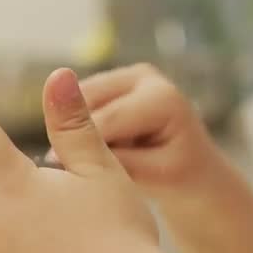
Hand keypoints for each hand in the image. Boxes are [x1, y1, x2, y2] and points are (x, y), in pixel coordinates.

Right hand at [47, 64, 219, 194]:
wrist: (196, 171)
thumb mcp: (152, 175)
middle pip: (89, 102)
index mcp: (162, 98)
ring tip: (71, 161)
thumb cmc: (180, 177)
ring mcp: (127, 75)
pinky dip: (75, 125)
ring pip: (79, 99)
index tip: (56, 171)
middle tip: (58, 169)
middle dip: (71, 133)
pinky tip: (80, 150)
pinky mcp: (113, 83)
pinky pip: (79, 102)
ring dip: (70, 128)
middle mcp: (144, 76)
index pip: (108, 120)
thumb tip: (61, 156)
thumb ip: (114, 161)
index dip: (78, 144)